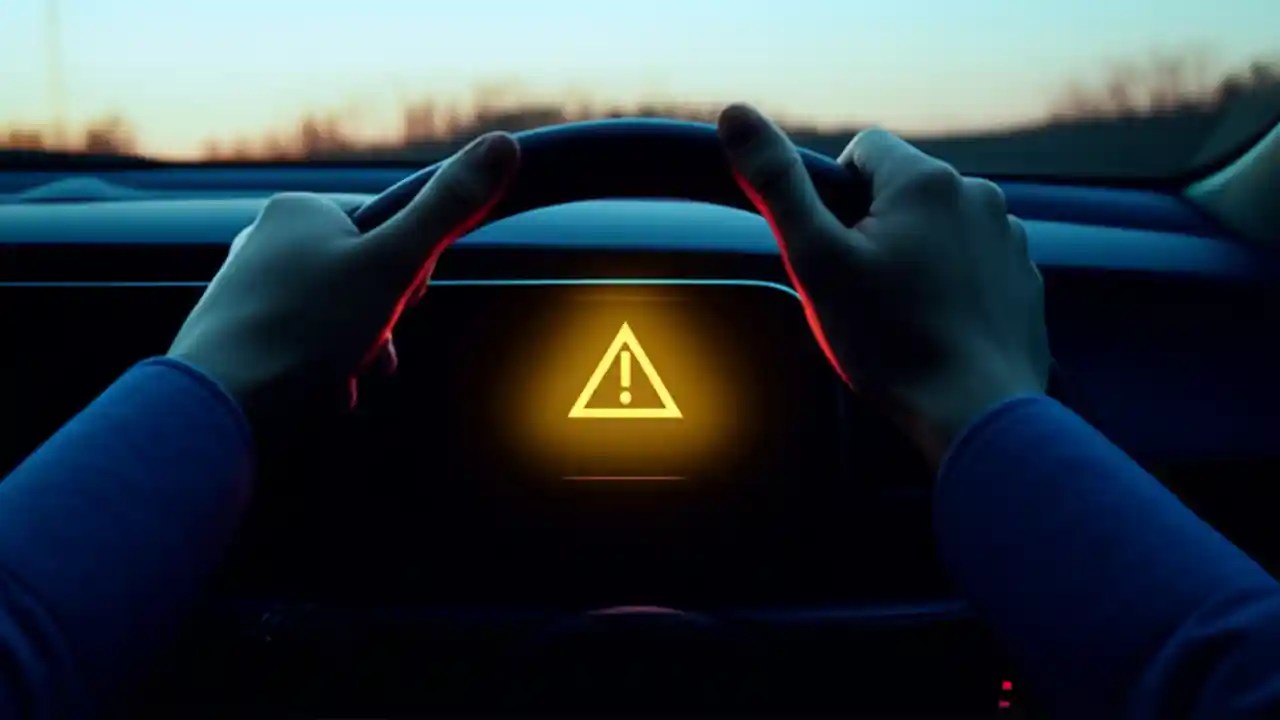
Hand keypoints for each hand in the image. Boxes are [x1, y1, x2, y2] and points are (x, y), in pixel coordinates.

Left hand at [169, 132, 518, 428]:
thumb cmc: (304, 331)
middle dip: (379, 323)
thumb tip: (503, 145)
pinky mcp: (239, 339)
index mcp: (299, 211)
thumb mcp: (393, 264)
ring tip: (339, 375)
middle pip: (364, 281)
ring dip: (354, 356)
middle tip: (366, 343)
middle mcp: (265, 242)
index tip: (398, 297)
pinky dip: (321, 376)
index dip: (407, 271)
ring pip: (337, 323)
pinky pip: (304, 353)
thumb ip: (448, 208)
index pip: (387, 229)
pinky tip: (314, 393)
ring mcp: (249, 293)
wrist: (221, 406)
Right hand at [717, 104, 1049, 467]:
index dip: (836, 198)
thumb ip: (776, 184)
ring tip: (901, 316)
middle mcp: (978, 197)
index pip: (863, 151)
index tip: (836, 249)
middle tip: (863, 291)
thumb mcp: (816, 261)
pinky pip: (973, 265)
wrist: (976, 415)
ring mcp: (1009, 240)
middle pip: (902, 192)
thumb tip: (736, 117)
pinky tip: (936, 330)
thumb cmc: (892, 344)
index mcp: (925, 182)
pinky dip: (951, 288)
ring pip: (939, 229)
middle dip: (876, 230)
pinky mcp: (1024, 281)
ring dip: (916, 257)